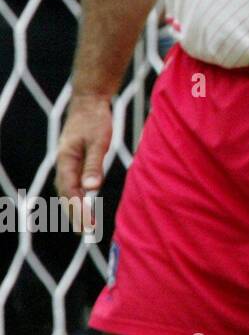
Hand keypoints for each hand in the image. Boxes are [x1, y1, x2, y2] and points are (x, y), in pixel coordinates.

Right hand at [55, 93, 111, 234]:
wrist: (89, 102)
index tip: (88, 226)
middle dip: (74, 215)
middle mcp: (63, 164)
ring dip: (74, 207)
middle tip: (86, 233)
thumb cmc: (95, 119)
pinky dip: (77, 196)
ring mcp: (67, 162)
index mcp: (66, 161)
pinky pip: (72, 183)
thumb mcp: (99, 141)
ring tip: (85, 225)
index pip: (71, 193)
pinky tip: (84, 204)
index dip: (79, 211)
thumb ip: (94, 164)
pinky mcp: (74, 160)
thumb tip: (91, 189)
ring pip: (68, 190)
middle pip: (66, 195)